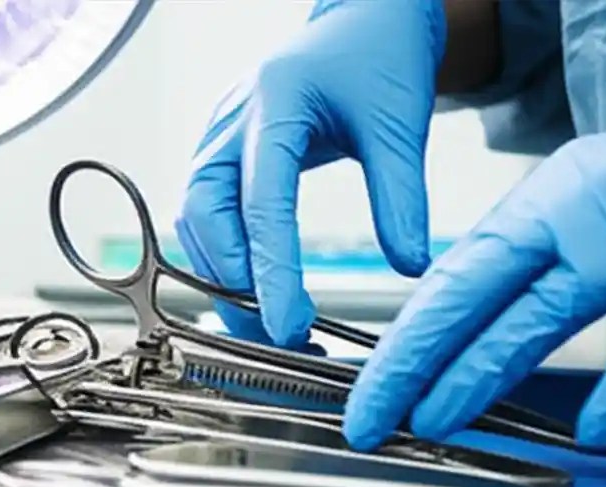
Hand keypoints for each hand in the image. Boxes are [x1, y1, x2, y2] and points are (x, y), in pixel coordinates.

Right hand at [176, 0, 445, 346]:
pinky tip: (257, 290)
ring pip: (197, 227)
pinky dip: (226, 260)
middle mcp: (229, 127)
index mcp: (272, 106)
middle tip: (278, 336)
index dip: (272, 273)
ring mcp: (217, 143)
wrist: (359, 19)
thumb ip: (401, 196)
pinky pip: (206, 220)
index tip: (290, 327)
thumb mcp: (399, 122)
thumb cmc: (376, 55)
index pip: (262, 205)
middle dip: (235, 285)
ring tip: (272, 325)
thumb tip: (408, 266)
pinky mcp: (221, 160)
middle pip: (206, 221)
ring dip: (226, 279)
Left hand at [343, 109, 605, 450]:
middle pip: (469, 300)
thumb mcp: (575, 207)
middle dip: (409, 364)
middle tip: (366, 420)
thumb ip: (522, 267)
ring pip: (539, 319)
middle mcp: (570, 223)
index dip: (402, 343)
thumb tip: (452, 332)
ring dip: (477, 376)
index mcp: (534, 210)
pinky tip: (592, 432)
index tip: (365, 393)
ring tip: (431, 422)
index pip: (449, 284)